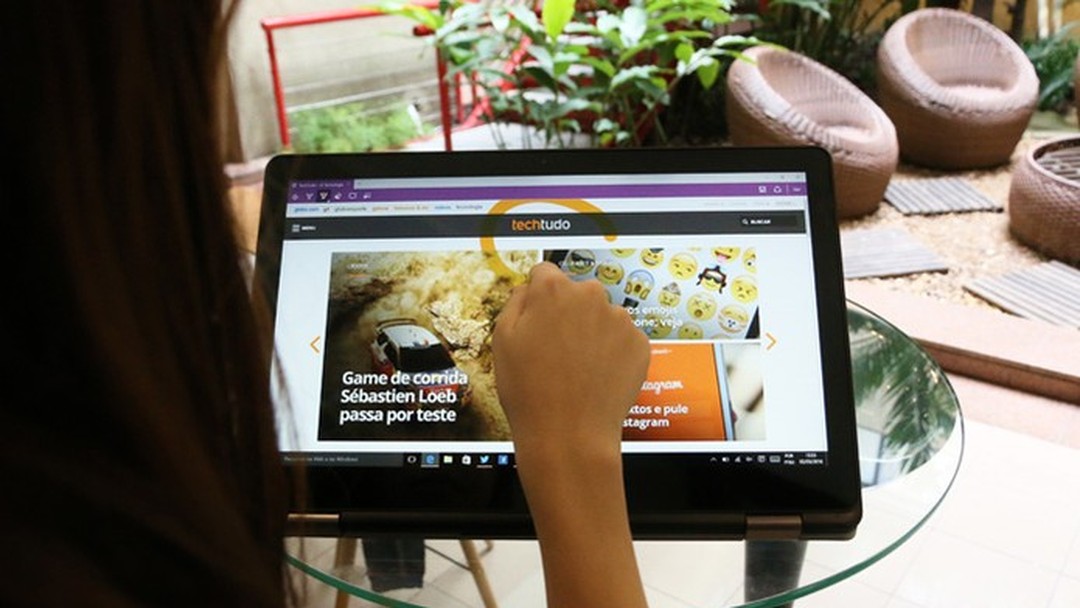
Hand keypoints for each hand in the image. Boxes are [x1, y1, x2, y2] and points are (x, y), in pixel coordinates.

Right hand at [492, 261, 649, 607]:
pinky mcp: (640, 344)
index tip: (536, 323)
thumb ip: (516, 301)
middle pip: (577, 294)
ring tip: (578, 370)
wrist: (569, 435)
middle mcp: (590, 294)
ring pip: (602, 317)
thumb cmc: (528, 389)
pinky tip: (597, 378)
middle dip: (568, 313)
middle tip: (556, 351)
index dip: (537, 298)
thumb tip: (530, 287)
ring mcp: (620, 319)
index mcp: (553, 289)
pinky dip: (612, 354)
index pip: (545, 274)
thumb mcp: (502, 340)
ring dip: (592, 333)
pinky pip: (623, 340)